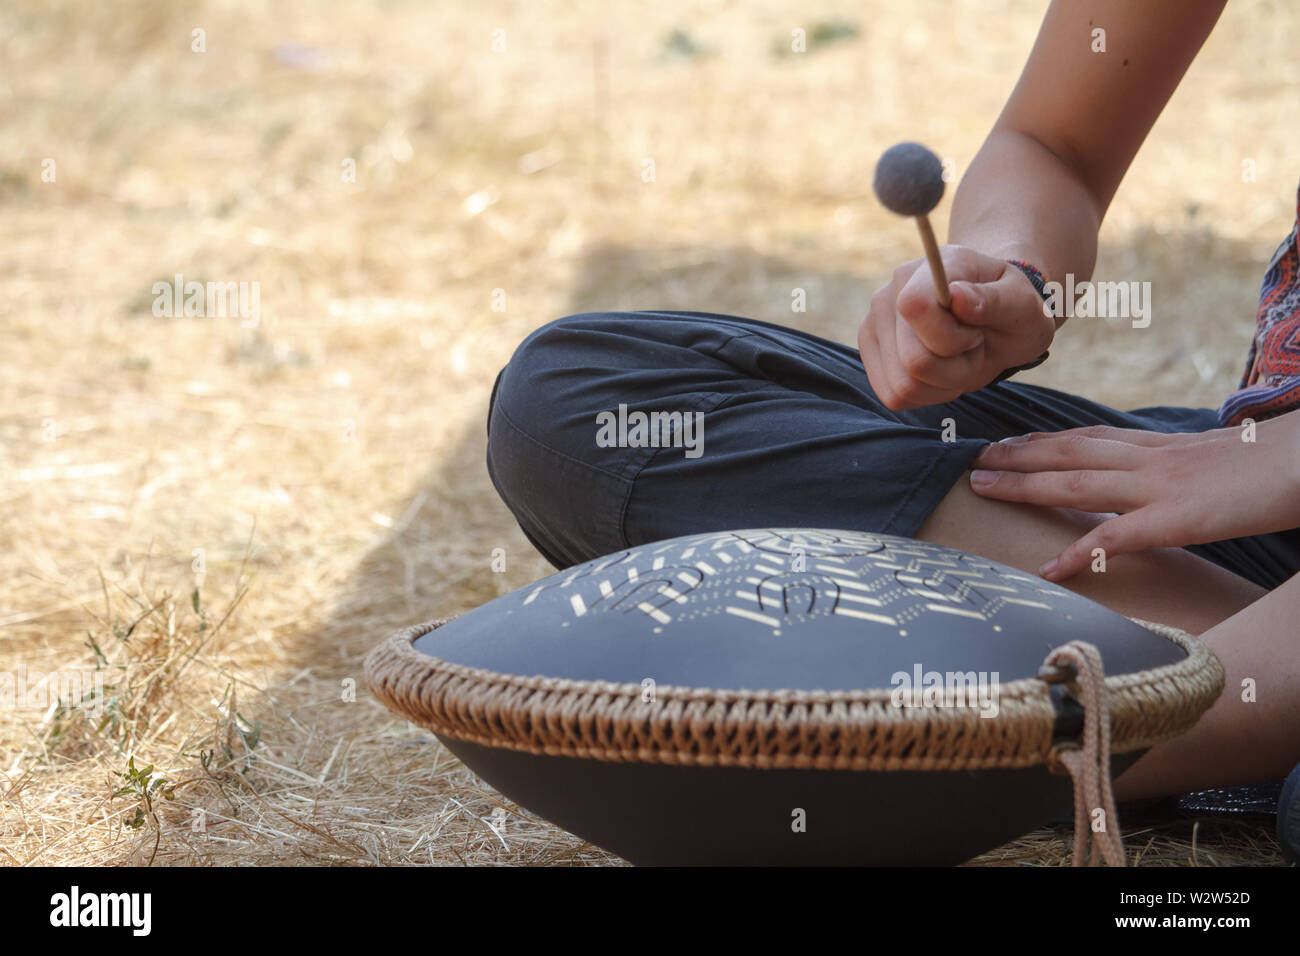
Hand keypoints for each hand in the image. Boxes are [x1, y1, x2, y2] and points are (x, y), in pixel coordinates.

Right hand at [859, 245, 1054, 409]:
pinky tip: (941, 372)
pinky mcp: (869, 352)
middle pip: (913, 360)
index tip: (975, 333)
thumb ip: (996, 300)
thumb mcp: (1025, 306)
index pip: (915, 307)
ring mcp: (874, 322)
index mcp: (932, 266)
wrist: (992, 322)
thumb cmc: (1012, 312)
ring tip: (958, 359)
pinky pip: (892, 395)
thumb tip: (957, 296)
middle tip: (972, 348)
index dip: (949, 337)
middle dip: (955, 368)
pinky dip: (924, 394)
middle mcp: (891, 291)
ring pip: (902, 385)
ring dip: (942, 384)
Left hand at [968, 419, 1299, 580]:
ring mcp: (1162, 487)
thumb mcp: (1217, 462)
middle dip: (1017, 455)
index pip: (1090, 437)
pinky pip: (1117, 539)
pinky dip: (1079, 553)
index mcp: (1162, 447)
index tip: (1007, 441)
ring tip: (984, 488)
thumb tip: (1162, 484)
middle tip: (973, 460)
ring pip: (1078, 483)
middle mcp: (1152, 459)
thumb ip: (1181, 470)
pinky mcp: (1180, 519)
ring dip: (1027, 484)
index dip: (1044, 439)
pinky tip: (1049, 568)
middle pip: (1069, 452)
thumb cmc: (1276, 464)